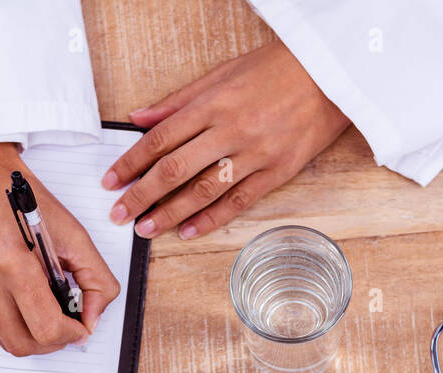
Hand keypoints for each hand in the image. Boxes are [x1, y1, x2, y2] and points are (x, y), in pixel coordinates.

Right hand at [0, 143, 120, 355]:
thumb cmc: (21, 197)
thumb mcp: (73, 233)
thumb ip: (96, 280)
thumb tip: (92, 319)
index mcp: (12, 261)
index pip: (47, 328)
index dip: (71, 335)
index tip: (81, 327)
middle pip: (24, 344)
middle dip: (53, 343)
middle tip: (67, 326)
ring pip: (6, 341)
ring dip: (33, 337)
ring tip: (47, 312)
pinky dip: (14, 322)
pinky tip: (24, 300)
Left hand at [101, 40, 348, 238]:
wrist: (331, 74)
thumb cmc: (276, 70)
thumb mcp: (223, 73)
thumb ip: (179, 101)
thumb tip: (140, 118)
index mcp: (212, 103)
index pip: (161, 138)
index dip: (131, 162)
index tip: (111, 181)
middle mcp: (230, 129)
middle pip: (175, 169)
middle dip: (142, 194)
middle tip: (119, 214)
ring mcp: (255, 153)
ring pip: (203, 190)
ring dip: (170, 213)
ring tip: (145, 229)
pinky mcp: (277, 171)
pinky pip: (238, 202)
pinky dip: (210, 219)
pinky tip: (187, 231)